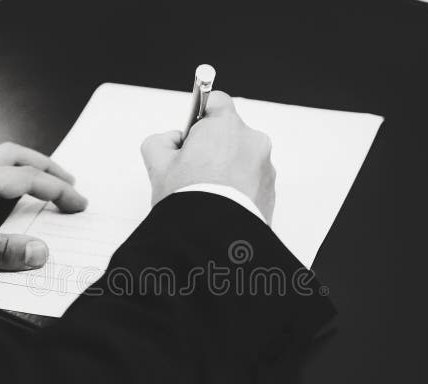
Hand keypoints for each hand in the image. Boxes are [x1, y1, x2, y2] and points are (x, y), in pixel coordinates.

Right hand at [140, 91, 275, 222]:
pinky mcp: (270, 193)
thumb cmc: (187, 198)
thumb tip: (174, 142)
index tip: (190, 135)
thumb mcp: (157, 163)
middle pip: (229, 135)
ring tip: (208, 195)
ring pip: (242, 160)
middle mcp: (252, 141)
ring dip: (228, 170)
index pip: (215, 101)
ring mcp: (265, 168)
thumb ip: (161, 141)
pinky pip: (252, 182)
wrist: (213, 238)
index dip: (199, 117)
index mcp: (226, 126)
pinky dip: (239, 190)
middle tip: (192, 173)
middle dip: (213, 149)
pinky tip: (222, 206)